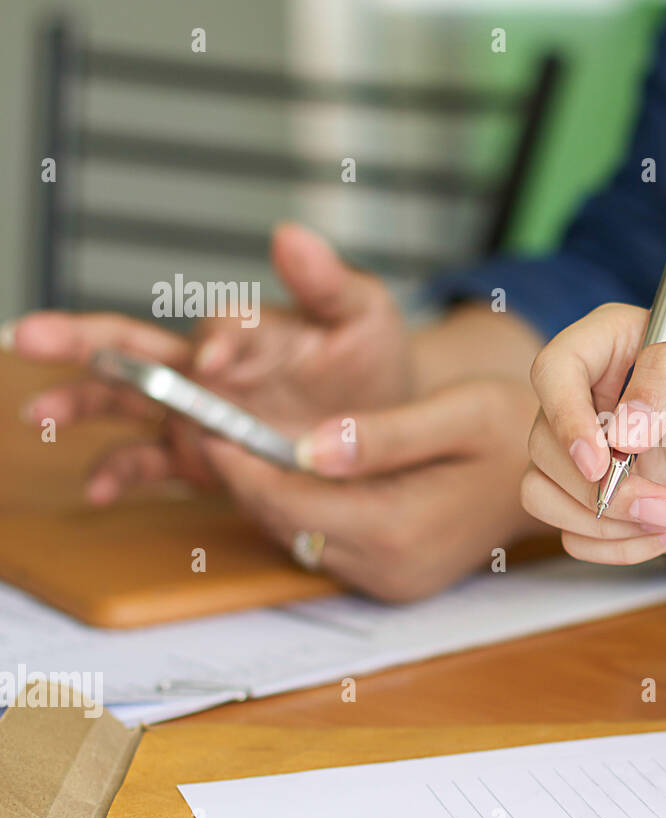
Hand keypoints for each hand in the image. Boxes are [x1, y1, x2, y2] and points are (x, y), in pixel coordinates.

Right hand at [7, 224, 409, 502]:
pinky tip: (96, 490)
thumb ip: (328, 282)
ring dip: (80, 403)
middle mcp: (209, 365)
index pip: (222, 324)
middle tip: (28, 332)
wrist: (383, 427)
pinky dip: (119, 473)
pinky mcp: (197, 455)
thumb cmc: (370, 363)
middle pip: (137, 345)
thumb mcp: (365, 317)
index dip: (217, 340)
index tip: (218, 363)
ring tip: (38, 411)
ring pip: (125, 401)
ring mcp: (196, 409)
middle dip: (82, 339)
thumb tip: (291, 233)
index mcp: (251, 330)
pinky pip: (149, 462)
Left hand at [202, 378, 542, 600]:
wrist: (559, 473)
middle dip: (248, 476)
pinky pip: (325, 544)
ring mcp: (392, 580)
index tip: (206, 421)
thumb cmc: (515, 433)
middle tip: (214, 423)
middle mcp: (391, 569)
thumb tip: (303, 446)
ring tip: (250, 438)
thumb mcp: (457, 413)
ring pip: (299, 538)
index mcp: (402, 530)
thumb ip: (380, 435)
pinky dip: (304, 507)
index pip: (289, 505)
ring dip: (273, 492)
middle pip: (286, 526)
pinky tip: (303, 467)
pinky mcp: (392, 578)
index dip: (240, 464)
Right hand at [522, 303, 665, 563]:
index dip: (564, 415)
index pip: (554, 368)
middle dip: (594, 485)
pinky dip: (617, 546)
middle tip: (664, 502)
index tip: (603, 458)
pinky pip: (574, 536)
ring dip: (603, 520)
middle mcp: (601, 401)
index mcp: (621, 347)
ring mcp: (603, 459)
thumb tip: (620, 427)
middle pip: (541, 440)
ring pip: (543, 492)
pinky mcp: (612, 509)